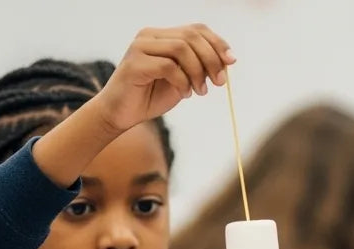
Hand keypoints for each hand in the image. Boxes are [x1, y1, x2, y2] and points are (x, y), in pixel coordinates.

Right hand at [95, 25, 234, 131]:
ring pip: (181, 49)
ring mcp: (140, 47)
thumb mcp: (183, 81)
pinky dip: (182, 82)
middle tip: (219, 82)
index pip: (196, 29)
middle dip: (212, 59)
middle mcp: (149, 36)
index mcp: (161, 36)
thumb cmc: (151, 97)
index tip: (231, 61)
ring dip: (198, 72)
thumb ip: (200, 68)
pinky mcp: (134, 63)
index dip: (217, 43)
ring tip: (200, 92)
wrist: (121, 115)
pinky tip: (184, 94)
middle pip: (191, 36)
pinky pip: (168, 66)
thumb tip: (227, 61)